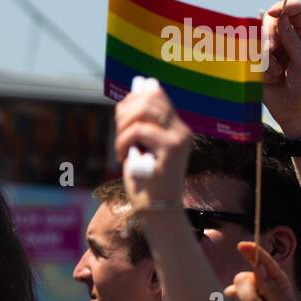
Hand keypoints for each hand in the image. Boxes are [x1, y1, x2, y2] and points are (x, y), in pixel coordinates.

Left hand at [114, 84, 191, 205]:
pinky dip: (123, 140)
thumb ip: (139, 124)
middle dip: (125, 111)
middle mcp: (182, 129)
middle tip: (119, 133)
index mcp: (176, 127)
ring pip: (144, 110)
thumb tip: (136, 89)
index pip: (156, 94)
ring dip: (123, 126)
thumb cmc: (146, 181)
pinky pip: (139, 130)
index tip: (119, 116)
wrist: (159, 210)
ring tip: (121, 145)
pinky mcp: (172, 149)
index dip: (132, 98)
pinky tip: (122, 156)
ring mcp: (179, 138)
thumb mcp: (141, 148)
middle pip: (149, 98)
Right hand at [224, 242, 299, 300]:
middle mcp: (257, 285)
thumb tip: (255, 270)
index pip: (262, 261)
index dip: (252, 252)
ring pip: (232, 292)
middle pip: (242, 278)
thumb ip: (269, 288)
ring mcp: (244, 296)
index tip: (241, 246)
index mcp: (275, 280)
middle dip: (248, 293)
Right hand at [261, 0, 300, 138]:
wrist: (296, 113)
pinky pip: (252, 56)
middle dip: (271, 37)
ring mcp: (271, 50)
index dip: (283, 7)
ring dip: (267, 57)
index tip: (273, 14)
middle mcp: (286, 38)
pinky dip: (261, 68)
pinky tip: (271, 79)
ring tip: (279, 73)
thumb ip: (292, 40)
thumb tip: (280, 18)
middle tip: (277, 54)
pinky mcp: (258, 63)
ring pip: (259, 39)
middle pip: (271, 22)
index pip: (293, 9)